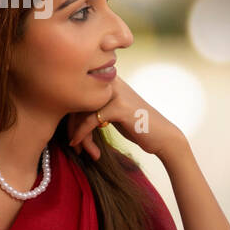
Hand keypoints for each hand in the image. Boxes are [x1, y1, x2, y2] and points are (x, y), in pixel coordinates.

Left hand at [67, 75, 185, 160]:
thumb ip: (96, 105)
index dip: (70, 115)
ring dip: (77, 133)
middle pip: (76, 99)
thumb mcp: (114, 111)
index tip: (74, 136)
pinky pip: (89, 120)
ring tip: (80, 150)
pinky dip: (81, 134)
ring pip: (81, 111)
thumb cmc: (138, 127)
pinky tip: (77, 144)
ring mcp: (115, 93)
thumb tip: (66, 111)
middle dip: (71, 125)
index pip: (78, 91)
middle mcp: (111, 81)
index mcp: (109, 79)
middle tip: (75, 146)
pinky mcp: (118, 107)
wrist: (163, 137)